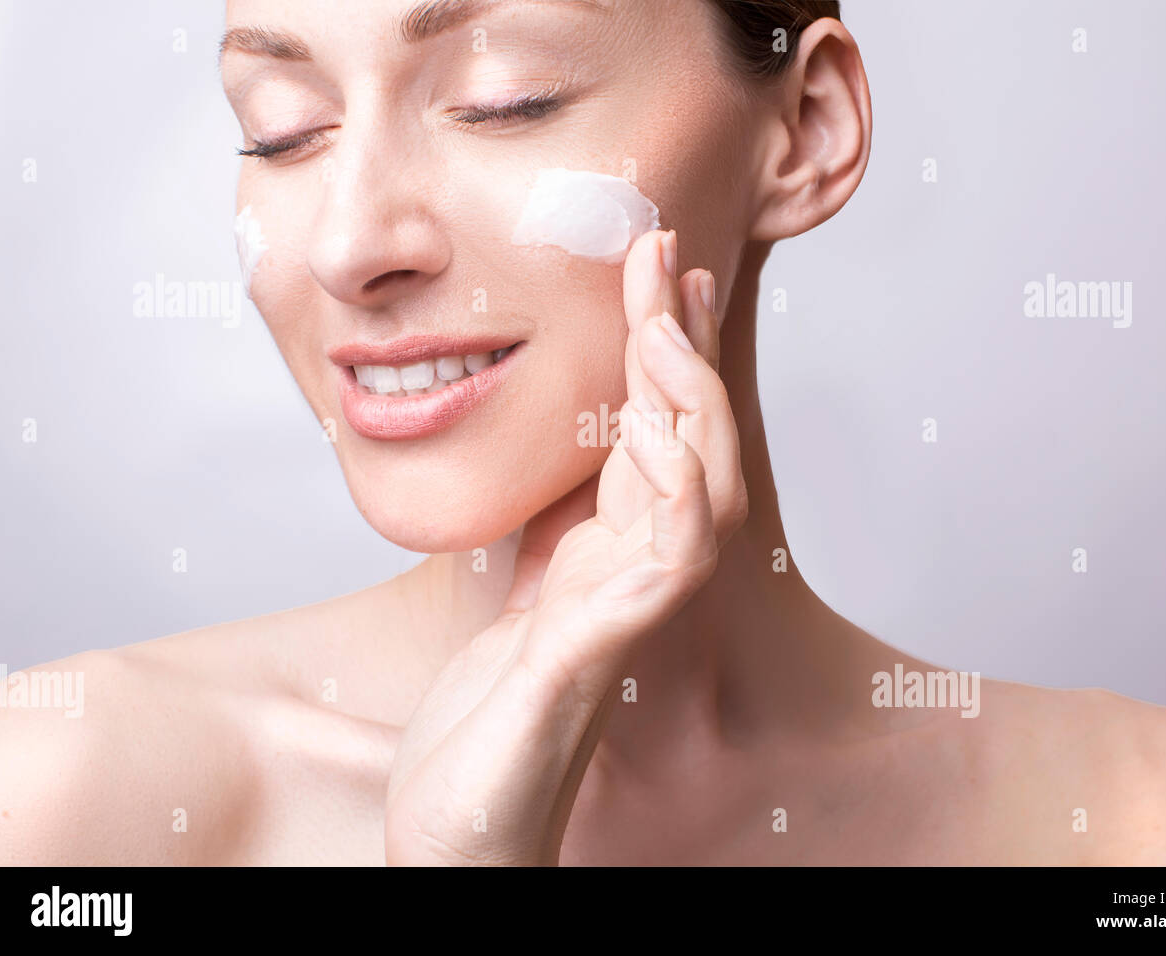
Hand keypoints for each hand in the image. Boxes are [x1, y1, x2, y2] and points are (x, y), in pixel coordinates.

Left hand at [384, 230, 747, 864]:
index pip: (650, 427)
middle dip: (678, 342)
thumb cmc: (481, 723)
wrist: (464, 826)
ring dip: (690, 403)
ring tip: (669, 324)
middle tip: (667, 251)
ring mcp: (629, 610)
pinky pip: (671, 562)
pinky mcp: (607, 648)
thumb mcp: (507, 597)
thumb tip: (551, 467)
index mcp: (603, 550)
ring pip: (701, 488)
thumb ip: (541, 532)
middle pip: (684, 437)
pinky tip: (668, 441)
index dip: (661, 348)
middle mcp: (632, 572)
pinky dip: (679, 496)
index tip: (660, 271)